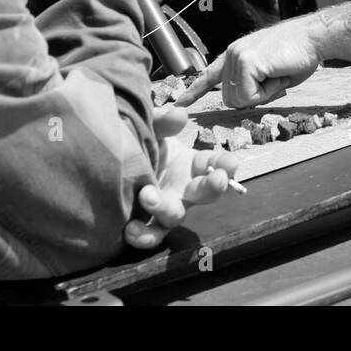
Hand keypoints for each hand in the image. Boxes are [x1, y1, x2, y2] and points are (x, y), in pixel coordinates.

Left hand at [124, 105, 240, 249]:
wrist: (118, 161)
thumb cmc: (145, 143)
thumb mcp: (154, 127)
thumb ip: (164, 120)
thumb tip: (180, 115)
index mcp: (193, 165)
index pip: (216, 163)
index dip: (226, 163)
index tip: (232, 163)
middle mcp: (186, 189)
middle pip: (206, 193)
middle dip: (215, 186)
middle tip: (218, 179)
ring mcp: (168, 207)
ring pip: (175, 216)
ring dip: (165, 208)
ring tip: (148, 195)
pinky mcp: (147, 222)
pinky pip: (150, 234)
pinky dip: (143, 235)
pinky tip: (130, 228)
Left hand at [176, 18, 322, 108]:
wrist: (314, 37)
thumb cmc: (299, 53)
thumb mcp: (270, 71)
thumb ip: (252, 83)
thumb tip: (243, 99)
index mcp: (236, 54)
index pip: (210, 75)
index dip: (195, 90)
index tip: (181, 102)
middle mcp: (232, 53)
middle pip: (230, 98)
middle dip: (255, 97)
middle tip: (275, 79)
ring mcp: (237, 56)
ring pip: (239, 99)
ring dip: (262, 94)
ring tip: (277, 73)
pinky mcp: (247, 62)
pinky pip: (249, 95)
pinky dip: (268, 92)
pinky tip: (277, 73)